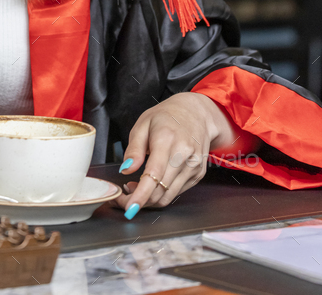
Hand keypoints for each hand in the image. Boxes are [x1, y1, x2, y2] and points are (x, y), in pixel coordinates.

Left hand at [115, 93, 260, 217]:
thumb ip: (134, 148)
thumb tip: (126, 170)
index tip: (128, 208)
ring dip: (149, 199)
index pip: (154, 175)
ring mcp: (193, 166)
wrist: (197, 113)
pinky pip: (176, 193)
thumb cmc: (167, 116)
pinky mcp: (198, 174)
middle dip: (139, 200)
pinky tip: (153, 183)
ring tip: (136, 187)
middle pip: (160, 191)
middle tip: (124, 195)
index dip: (140, 195)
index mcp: (167, 139)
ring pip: (168, 196)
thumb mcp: (143, 124)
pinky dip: (161, 194)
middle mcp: (184, 155)